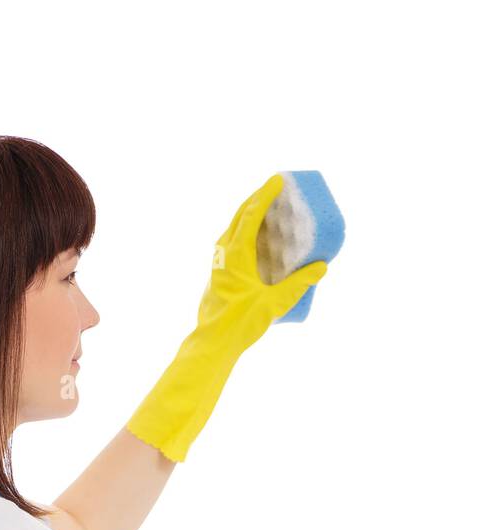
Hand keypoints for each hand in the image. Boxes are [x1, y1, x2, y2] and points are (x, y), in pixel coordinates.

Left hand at [125, 173, 327, 462]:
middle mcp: (224, 252)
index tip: (278, 180)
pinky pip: (232, 243)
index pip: (251, 212)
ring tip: (268, 209)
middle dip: (257, 198)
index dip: (265, 194)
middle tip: (274, 188)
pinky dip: (245, 232)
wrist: (212, 344)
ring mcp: (218, 262)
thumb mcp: (275, 302)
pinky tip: (257, 240)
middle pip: (240, 214)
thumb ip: (299, 283)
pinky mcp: (218, 274)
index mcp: (236, 252)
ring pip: (233, 228)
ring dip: (249, 214)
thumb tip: (321, 266)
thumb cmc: (240, 323)